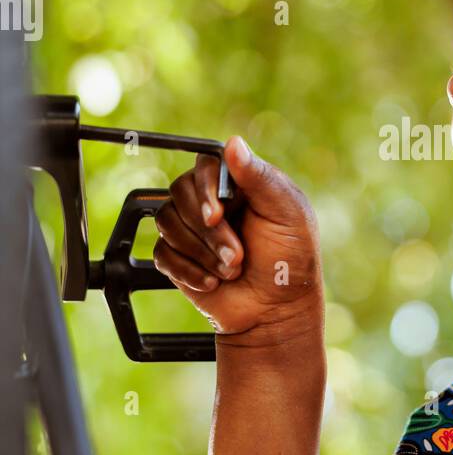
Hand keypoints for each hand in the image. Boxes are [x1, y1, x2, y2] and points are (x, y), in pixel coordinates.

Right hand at [152, 135, 323, 342]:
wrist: (275, 311)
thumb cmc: (290, 260)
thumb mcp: (287, 214)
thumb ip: (260, 177)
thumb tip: (233, 143)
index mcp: (238, 183)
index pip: (204, 164)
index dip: (203, 189)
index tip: (217, 215)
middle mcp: (211, 200)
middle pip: (179, 192)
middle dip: (208, 231)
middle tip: (237, 255)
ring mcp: (191, 229)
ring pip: (166, 221)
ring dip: (201, 252)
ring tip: (232, 269)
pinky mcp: (177, 257)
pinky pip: (161, 253)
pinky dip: (188, 270)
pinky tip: (213, 281)